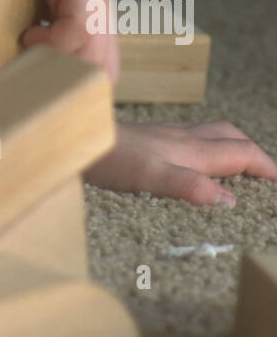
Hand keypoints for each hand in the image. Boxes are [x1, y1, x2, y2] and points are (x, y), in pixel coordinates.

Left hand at [85, 121, 276, 204]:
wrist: (78, 136)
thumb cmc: (110, 159)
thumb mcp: (151, 178)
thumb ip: (189, 187)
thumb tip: (230, 200)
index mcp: (192, 149)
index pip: (242, 153)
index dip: (266, 167)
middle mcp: (183, 138)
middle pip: (231, 138)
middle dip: (254, 154)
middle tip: (268, 175)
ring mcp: (167, 135)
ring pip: (212, 135)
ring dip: (232, 148)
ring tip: (240, 167)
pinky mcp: (151, 138)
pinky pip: (192, 139)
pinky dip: (208, 149)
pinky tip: (194, 161)